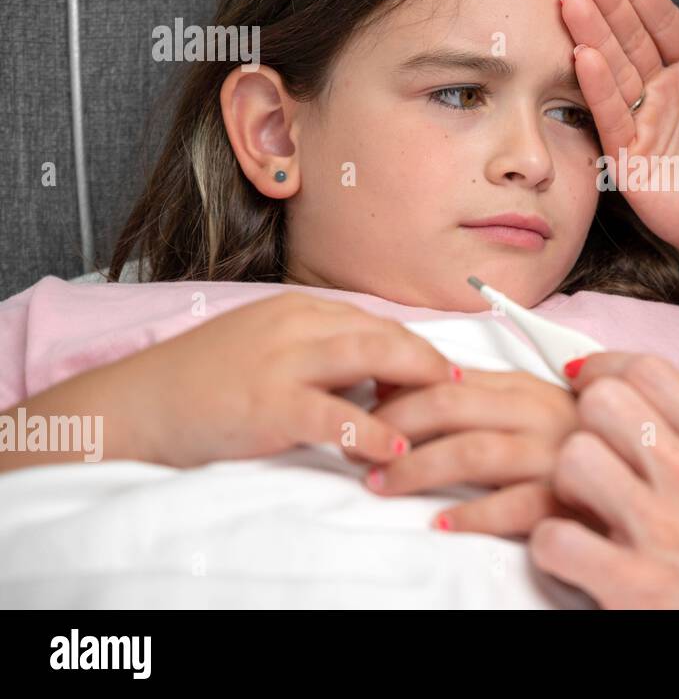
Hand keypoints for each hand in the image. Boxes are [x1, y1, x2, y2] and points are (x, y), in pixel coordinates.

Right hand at [113, 292, 452, 468]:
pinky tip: (398, 449)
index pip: (373, 320)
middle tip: (462, 383)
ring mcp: (283, 362)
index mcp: (295, 309)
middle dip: (427, 358)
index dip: (411, 344)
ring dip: (415, 382)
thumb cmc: (201, 381)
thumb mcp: (265, 348)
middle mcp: (295, 324)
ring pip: (371, 358)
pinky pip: (337, 416)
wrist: (136, 403)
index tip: (440, 367)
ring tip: (447, 406)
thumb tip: (368, 375)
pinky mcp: (270, 404)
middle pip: (383, 332)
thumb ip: (315, 353)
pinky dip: (375, 432)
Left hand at [367, 368, 581, 535]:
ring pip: (474, 451)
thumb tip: (397, 384)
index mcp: (525, 388)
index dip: (394, 395)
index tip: (358, 415)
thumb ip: (473, 396)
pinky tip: (440, 523)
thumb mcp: (527, 410)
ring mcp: (555, 455)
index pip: (448, 377)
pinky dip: (473, 514)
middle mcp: (539, 414)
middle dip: (393, 427)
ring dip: (416, 467)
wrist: (640, 478)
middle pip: (452, 405)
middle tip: (356, 453)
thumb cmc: (573, 447)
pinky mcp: (570, 500)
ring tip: (379, 484)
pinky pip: (516, 506)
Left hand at [527, 352, 678, 607]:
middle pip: (603, 401)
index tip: (589, 379)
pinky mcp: (633, 584)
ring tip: (581, 503)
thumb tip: (657, 405)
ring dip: (565, 481)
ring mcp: (661, 528)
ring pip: (573, 456)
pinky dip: (553, 544)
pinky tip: (574, 552)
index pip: (649, 370)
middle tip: (592, 451)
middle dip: (585, 422)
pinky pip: (556, 537)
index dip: (605, 367)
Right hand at [561, 0, 678, 268]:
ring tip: (572, 2)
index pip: (660, 19)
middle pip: (629, 36)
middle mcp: (663, 88)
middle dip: (605, 2)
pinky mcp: (628, 156)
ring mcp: (643, 120)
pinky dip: (599, 87)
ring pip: (614, 69)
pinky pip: (612, 116)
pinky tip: (585, 56)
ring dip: (592, 35)